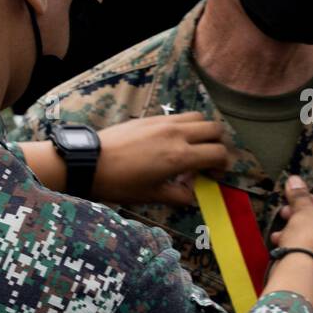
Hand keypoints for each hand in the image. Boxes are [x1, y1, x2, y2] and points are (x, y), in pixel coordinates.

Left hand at [93, 113, 229, 205]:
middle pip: (215, 129)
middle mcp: (176, 134)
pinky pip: (178, 116)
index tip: (213, 175)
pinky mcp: (151, 117)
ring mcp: (163, 122)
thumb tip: (193, 194)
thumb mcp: (152, 196)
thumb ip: (180, 195)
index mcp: (180, 156)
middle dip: (218, 145)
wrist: (89, 161)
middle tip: (207, 161)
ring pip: (198, 117)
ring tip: (192, 148)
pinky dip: (185, 127)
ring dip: (203, 132)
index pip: (219, 153)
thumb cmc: (119, 183)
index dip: (223, 165)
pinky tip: (171, 143)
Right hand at [269, 175, 312, 281]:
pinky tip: (283, 245)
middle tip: (286, 213)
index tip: (296, 199)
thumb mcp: (303, 212)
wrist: (299, 274)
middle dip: (302, 218)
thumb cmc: (308, 240)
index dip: (311, 201)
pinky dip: (301, 249)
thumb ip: (300, 196)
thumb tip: (295, 181)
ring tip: (281, 232)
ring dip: (298, 233)